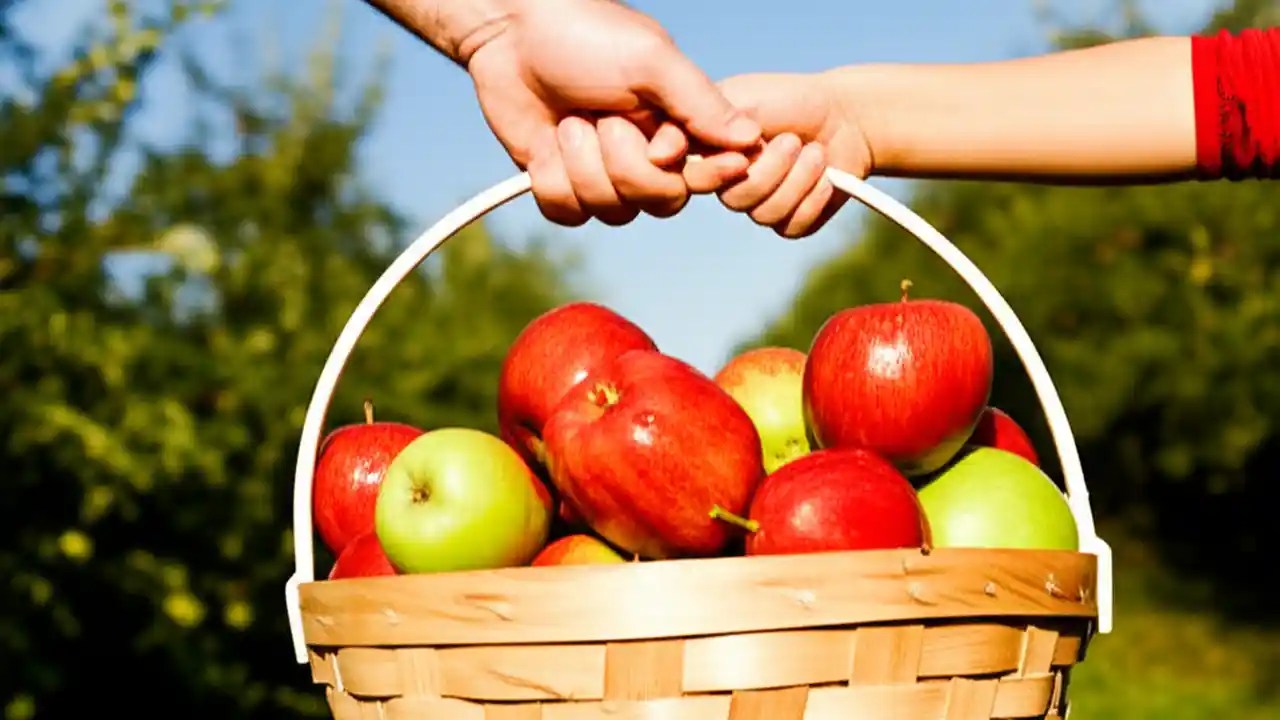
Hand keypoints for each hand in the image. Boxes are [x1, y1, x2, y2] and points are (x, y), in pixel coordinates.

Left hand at [465, 0, 760, 226]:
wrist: (508, 33)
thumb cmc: (585, 34)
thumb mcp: (651, 60)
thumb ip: (701, 102)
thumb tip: (751, 140)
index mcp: (679, 124)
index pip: (709, 174)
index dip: (694, 173)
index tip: (664, 146)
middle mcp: (648, 154)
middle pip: (661, 201)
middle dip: (625, 164)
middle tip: (602, 117)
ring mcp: (605, 173)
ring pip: (613, 211)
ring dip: (582, 164)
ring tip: (569, 120)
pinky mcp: (563, 184)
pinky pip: (569, 213)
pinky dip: (552, 179)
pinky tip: (546, 143)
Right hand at [667, 71, 872, 237]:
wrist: (844, 114)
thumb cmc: (789, 99)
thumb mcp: (740, 99)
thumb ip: (700, 122)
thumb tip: (657, 153)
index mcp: (709, 153)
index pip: (692, 179)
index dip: (716, 172)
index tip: (745, 152)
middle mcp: (728, 182)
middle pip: (734, 201)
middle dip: (770, 170)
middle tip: (793, 141)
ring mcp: (758, 204)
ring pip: (765, 214)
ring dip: (798, 180)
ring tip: (816, 152)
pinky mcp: (788, 220)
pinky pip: (791, 226)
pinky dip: (813, 199)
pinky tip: (827, 176)